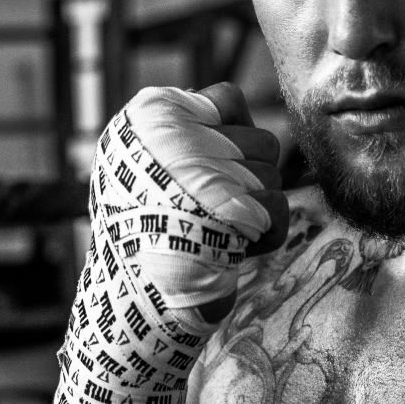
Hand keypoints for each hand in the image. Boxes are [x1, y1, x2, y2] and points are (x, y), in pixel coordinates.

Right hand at [43, 82, 287, 403]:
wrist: (126, 304)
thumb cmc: (141, 235)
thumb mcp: (146, 162)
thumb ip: (190, 130)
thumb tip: (234, 108)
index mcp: (150, 115)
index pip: (227, 99)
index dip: (231, 139)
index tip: (210, 175)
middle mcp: (175, 133)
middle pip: (260, 139)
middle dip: (250, 179)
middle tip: (214, 212)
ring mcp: (201, 170)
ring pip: (273, 173)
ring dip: (257, 208)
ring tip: (218, 231)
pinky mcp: (228, 210)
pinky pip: (278, 206)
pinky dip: (267, 233)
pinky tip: (236, 248)